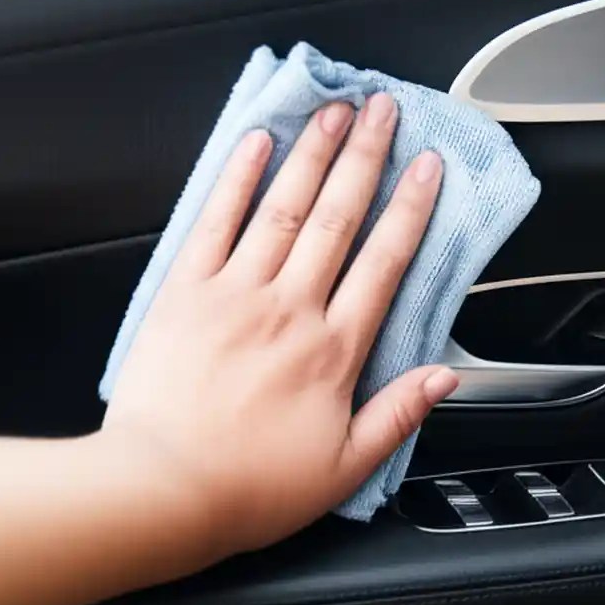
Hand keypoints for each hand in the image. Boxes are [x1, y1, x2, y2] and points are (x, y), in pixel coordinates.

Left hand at [101, 93, 457, 557]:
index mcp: (334, 351)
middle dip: (366, 158)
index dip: (410, 208)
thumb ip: (399, 414)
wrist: (159, 492)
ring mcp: (235, 295)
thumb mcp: (345, 468)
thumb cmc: (249, 487)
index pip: (384, 262)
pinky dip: (236, 179)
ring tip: (334, 111)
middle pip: (337, 218)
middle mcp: (290, 310)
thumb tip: (444, 376)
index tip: (427, 168)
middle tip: (384, 111)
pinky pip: (214, 223)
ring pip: (283, 208)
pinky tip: (255, 143)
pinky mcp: (184, 294)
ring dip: (312, 154)